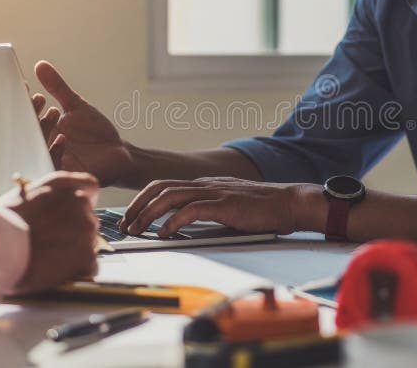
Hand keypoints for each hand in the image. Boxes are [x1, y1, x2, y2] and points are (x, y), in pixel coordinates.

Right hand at [1, 171, 99, 293]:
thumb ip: (42, 197)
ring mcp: (85, 229)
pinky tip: (56, 274)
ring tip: (47, 260)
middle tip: (50, 244)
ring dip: (73, 252)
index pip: (89, 186)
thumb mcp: (20, 197)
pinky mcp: (86, 255)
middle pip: (87, 219)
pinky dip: (77, 272)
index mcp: (63, 185)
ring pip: (88, 243)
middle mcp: (79, 203)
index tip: (72, 213)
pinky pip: (89, 266)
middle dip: (73, 231)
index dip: (82, 201)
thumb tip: (46, 206)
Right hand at [32, 61, 132, 186]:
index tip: (26, 86)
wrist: (118, 153)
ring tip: (55, 111)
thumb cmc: (95, 131)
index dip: (24, 102)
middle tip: (39, 99)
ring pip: (37, 147)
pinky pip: (52, 165)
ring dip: (44, 130)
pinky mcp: (63, 172)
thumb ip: (57, 87)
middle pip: (27, 131)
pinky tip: (61, 137)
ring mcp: (51, 159)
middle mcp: (42, 144)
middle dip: (31, 114)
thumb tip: (40, 64)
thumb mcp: (76, 106)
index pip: (26, 115)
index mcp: (43, 128)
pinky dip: (54, 151)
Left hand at [119, 177, 320, 237]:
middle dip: (138, 205)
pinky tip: (164, 232)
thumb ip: (208, 211)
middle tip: (125, 224)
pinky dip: (173, 220)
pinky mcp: (225, 204)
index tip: (131, 216)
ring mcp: (215, 192)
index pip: (164, 185)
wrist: (290, 203)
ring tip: (137, 229)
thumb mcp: (228, 207)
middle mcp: (206, 184)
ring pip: (171, 196)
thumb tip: (183, 225)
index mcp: (205, 184)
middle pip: (160, 187)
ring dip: (149, 213)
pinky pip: (192, 210)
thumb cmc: (263, 209)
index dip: (143, 199)